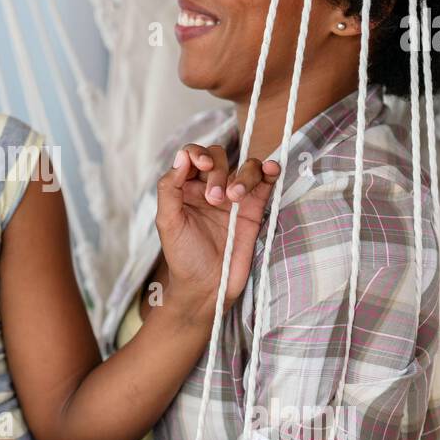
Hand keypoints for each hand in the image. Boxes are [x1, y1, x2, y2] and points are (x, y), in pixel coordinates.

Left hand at [155, 145, 279, 320]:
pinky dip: (270, 171)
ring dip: (243, 175)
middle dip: (218, 171)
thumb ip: (169, 189)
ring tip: (235, 198)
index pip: (192, 156)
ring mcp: (234, 196)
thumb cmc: (184, 257)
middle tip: (215, 199)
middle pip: (219, 158)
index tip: (201, 166)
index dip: (197, 154)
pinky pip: (266, 182)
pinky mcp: (255, 208)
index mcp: (186, 188)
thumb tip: (181, 156)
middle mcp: (210, 187)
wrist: (208, 286)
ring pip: (245, 166)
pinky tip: (271, 170)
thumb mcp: (168, 223)